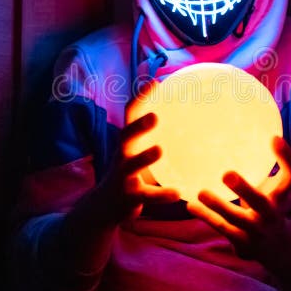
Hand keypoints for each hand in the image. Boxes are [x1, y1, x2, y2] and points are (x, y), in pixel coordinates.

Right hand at [96, 80, 179, 224]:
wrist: (104, 208)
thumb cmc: (129, 175)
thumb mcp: (138, 153)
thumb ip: (155, 138)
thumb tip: (186, 120)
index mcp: (127, 142)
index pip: (130, 115)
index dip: (140, 98)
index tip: (155, 82)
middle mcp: (121, 156)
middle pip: (125, 137)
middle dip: (138, 126)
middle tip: (155, 116)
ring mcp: (122, 177)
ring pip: (131, 165)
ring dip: (144, 157)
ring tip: (160, 149)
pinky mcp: (129, 198)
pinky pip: (146, 196)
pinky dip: (161, 195)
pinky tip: (177, 193)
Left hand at [186, 136, 290, 260]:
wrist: (281, 250)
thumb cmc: (269, 208)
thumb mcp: (273, 190)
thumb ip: (260, 169)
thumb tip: (240, 132)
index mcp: (283, 197)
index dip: (286, 158)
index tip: (274, 138)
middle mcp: (272, 214)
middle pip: (262, 203)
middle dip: (245, 189)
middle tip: (226, 174)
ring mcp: (257, 231)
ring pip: (237, 218)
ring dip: (218, 206)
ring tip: (201, 192)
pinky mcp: (243, 243)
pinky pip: (222, 228)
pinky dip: (206, 216)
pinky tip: (190, 205)